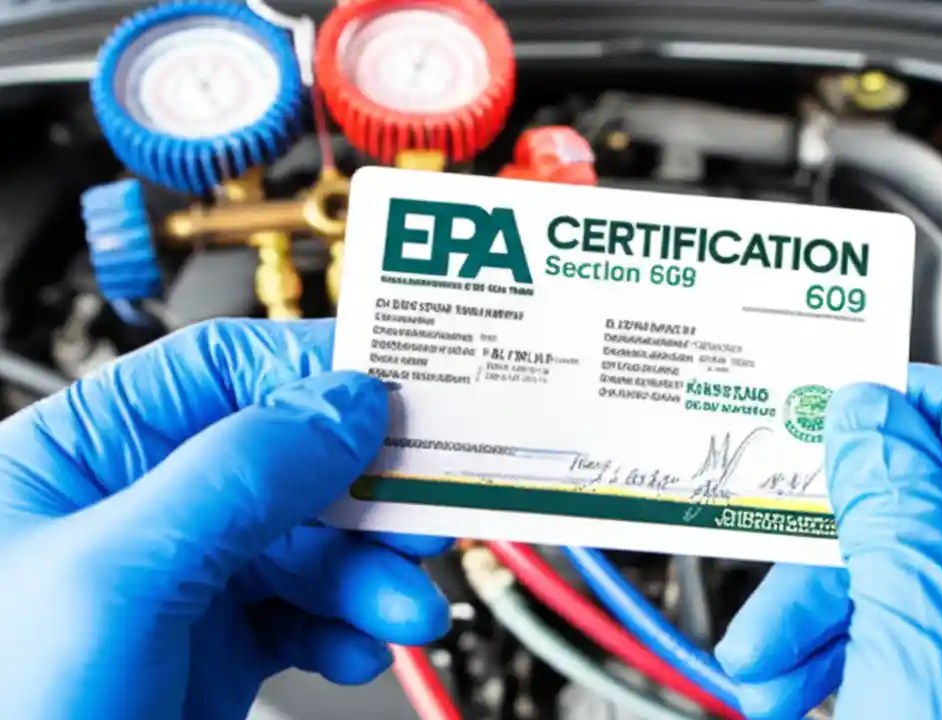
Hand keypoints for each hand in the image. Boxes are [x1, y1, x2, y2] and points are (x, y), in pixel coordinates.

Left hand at [0, 319, 451, 719]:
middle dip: (365, 490)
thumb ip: (240, 474)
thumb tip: (344, 402)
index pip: (222, 370)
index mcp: (84, 457)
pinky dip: (350, 625)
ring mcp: (183, 584)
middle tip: (430, 503)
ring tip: (405, 604)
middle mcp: (139, 510)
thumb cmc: (3, 709)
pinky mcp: (217, 649)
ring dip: (372, 572)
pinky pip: (309, 613)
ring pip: (312, 542)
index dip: (319, 367)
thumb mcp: (120, 580)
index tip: (408, 383)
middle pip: (288, 457)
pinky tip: (362, 643)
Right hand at [714, 365, 941, 718]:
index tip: (851, 404)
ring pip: (910, 578)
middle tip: (779, 548)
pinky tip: (785, 689)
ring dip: (819, 606)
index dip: (939, 407)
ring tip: (761, 664)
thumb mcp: (923, 659)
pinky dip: (831, 655)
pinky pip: (897, 640)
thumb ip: (897, 522)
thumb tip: (874, 423)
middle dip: (849, 535)